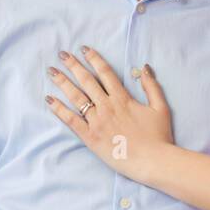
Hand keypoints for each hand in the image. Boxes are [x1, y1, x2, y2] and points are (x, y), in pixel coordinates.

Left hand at [46, 46, 174, 181]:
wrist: (151, 161)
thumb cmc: (159, 137)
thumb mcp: (160, 108)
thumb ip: (152, 87)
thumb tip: (144, 67)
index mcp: (123, 99)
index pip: (105, 73)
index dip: (94, 59)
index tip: (84, 49)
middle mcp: (107, 106)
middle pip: (87, 81)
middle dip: (74, 65)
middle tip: (62, 54)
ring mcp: (97, 121)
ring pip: (76, 97)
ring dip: (63, 82)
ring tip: (51, 71)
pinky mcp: (90, 137)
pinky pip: (71, 120)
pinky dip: (59, 109)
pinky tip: (49, 99)